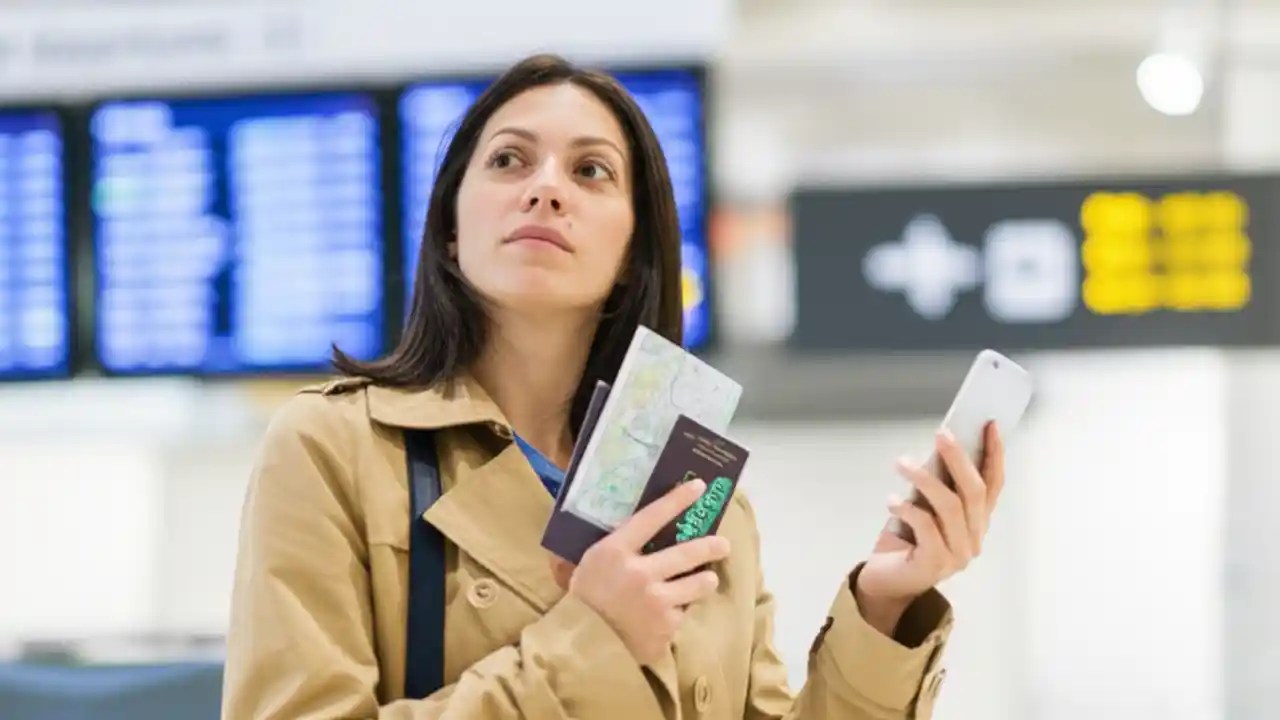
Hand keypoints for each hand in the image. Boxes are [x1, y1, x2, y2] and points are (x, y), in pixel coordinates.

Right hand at [548, 479, 729, 664]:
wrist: (581, 646)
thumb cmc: (584, 599)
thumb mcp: (594, 562)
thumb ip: (619, 546)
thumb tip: (646, 526)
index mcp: (616, 551)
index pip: (652, 517)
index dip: (678, 499)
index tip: (699, 486)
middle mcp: (640, 573)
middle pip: (689, 552)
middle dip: (712, 546)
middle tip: (723, 544)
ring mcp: (657, 601)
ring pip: (699, 584)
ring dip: (705, 581)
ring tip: (706, 580)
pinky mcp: (666, 627)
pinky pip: (683, 612)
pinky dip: (680, 611)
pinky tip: (670, 615)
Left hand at [855, 423, 1005, 632]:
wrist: (885, 583)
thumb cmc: (905, 540)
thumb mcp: (924, 508)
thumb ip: (938, 487)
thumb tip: (941, 447)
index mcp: (976, 524)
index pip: (994, 485)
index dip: (995, 455)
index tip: (990, 425)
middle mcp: (974, 539)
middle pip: (974, 492)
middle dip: (959, 458)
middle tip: (941, 434)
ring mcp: (958, 555)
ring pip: (950, 506)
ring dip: (925, 479)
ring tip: (901, 463)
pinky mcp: (935, 565)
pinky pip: (926, 527)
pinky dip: (907, 509)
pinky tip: (891, 500)